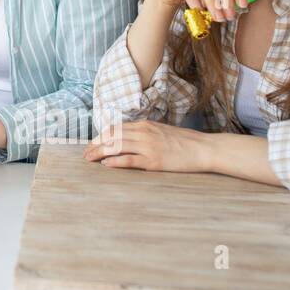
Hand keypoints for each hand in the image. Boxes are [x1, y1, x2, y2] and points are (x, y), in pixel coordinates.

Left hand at [84, 119, 211, 172]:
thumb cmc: (184, 142)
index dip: (100, 136)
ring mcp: (148, 146)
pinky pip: (129, 160)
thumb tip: (129, 138)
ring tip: (90, 159)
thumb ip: (145, 133)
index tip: (92, 144)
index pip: (115, 128)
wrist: (204, 148)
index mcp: (145, 125)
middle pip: (112, 137)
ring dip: (100, 153)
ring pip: (116, 147)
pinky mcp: (154, 161)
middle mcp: (144, 133)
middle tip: (85, 154)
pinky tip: (106, 164)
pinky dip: (115, 161)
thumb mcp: (161, 131)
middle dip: (95, 145)